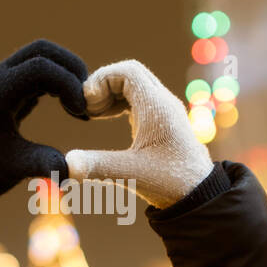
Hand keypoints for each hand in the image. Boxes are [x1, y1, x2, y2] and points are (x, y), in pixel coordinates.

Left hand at [0, 39, 88, 221]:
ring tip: (80, 108)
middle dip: (72, 70)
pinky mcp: (5, 90)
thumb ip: (47, 163)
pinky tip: (70, 109)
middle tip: (88, 101)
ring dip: (66, 75)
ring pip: (40, 58)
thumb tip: (75, 170)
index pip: (42, 67)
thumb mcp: (15, 169)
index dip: (70, 85)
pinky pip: (36, 74)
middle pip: (43, 50)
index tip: (82, 114)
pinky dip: (57, 84)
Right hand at [64, 60, 212, 207]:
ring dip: (110, 94)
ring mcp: (163, 111)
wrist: (200, 195)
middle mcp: (163, 103)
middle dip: (103, 85)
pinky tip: (104, 119)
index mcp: (157, 107)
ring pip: (134, 85)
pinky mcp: (162, 122)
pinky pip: (137, 99)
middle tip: (86, 109)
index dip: (102, 79)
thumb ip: (97, 166)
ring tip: (92, 115)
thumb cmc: (171, 182)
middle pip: (130, 74)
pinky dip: (118, 103)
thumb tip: (66, 165)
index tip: (86, 103)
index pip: (128, 71)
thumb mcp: (131, 174)